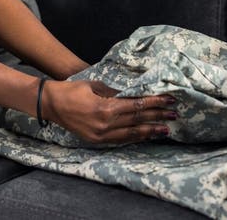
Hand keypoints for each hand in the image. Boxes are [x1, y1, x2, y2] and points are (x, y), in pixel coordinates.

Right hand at [42, 79, 176, 144]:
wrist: (51, 104)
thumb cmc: (73, 90)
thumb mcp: (95, 85)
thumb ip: (115, 92)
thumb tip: (134, 94)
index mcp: (106, 108)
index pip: (137, 106)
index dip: (155, 102)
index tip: (169, 100)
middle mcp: (106, 124)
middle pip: (138, 121)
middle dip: (158, 117)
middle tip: (174, 114)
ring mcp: (102, 135)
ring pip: (132, 134)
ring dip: (150, 131)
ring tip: (166, 129)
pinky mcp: (97, 141)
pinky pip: (121, 140)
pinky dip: (135, 137)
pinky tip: (145, 135)